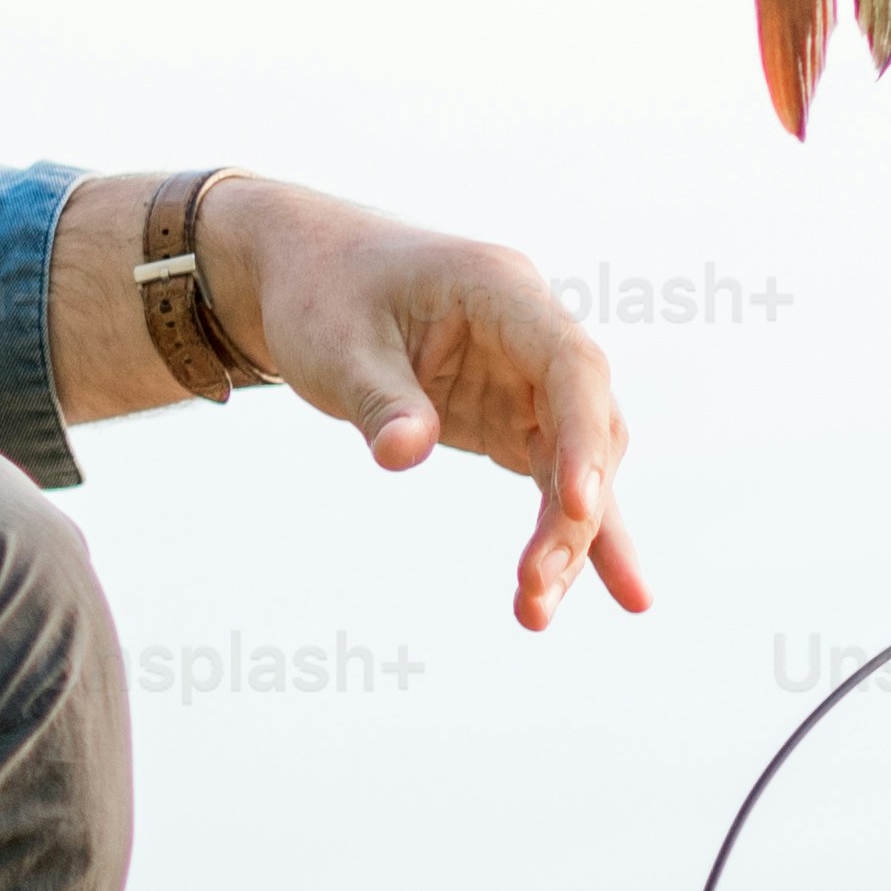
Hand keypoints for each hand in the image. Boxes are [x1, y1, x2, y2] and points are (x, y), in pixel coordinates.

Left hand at [219, 183, 654, 632]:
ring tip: (535, 614)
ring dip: (568, 538)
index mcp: (501, 290)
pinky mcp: (513, 418)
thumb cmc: (321, 295)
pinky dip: (561, 533)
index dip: (582, 435)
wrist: (304, 275)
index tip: (580, 506)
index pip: (570, 365)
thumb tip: (405, 455)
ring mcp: (529, 379)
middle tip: (536, 586)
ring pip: (577, 464)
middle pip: (585, 425)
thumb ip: (378, 398)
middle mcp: (532, 333)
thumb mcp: (334, 343)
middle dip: (571, 511)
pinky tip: (579, 595)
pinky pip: (553, 480)